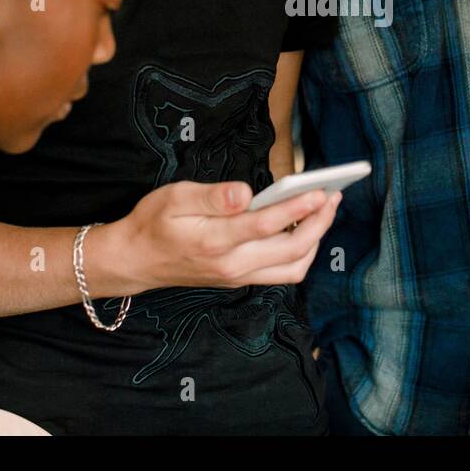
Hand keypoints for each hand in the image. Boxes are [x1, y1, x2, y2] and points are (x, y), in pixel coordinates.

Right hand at [94, 181, 340, 293]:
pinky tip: (304, 228)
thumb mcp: (174, 198)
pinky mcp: (241, 279)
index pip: (267, 225)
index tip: (321, 191)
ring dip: (316, 241)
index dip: (299, 207)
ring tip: (324, 212)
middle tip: (333, 197)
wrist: (136, 260)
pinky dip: (301, 253)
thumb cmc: (154, 222)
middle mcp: (232, 265)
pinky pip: (283, 273)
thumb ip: (213, 197)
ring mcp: (238, 276)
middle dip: (319, 223)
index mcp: (215, 241)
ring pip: (293, 268)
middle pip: (291, 250)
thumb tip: (245, 193)